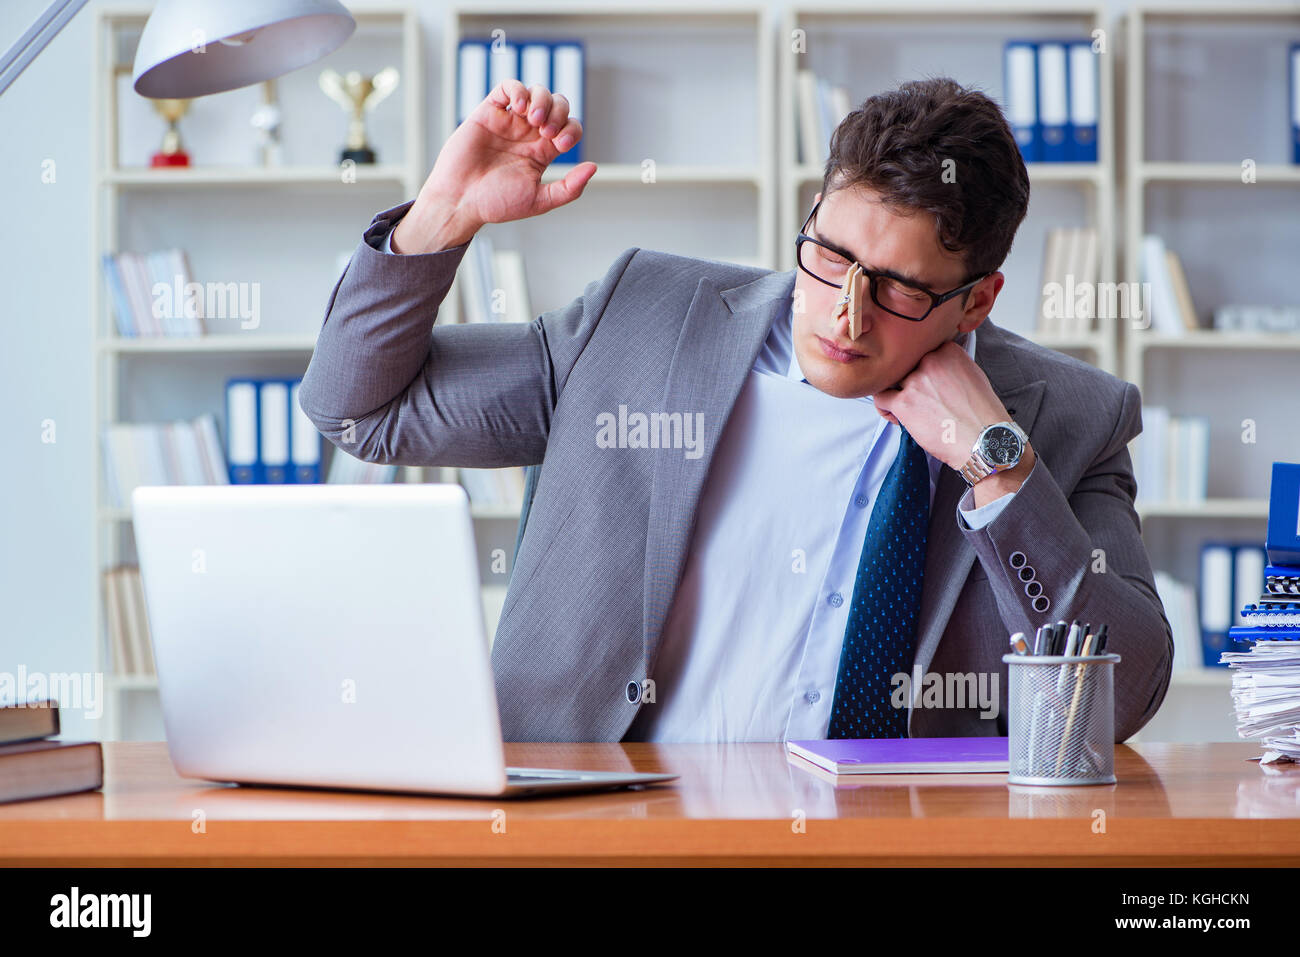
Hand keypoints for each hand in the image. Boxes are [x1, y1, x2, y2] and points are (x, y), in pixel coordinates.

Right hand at [393, 81, 596, 252]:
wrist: (461, 200)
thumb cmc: (496, 203)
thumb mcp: (539, 200)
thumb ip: (569, 188)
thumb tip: (593, 167)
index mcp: (543, 151)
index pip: (569, 127)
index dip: (571, 129)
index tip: (560, 145)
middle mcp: (528, 133)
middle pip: (557, 104)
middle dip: (559, 112)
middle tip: (546, 131)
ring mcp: (509, 121)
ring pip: (535, 92)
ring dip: (542, 100)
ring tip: (534, 119)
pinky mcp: (489, 112)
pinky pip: (507, 87)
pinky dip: (517, 90)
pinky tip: (518, 106)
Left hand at [871, 340, 1013, 472]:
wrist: (984, 440)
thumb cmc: (982, 415)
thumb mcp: (974, 376)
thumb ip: (951, 366)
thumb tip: (937, 369)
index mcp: (949, 352)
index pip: (921, 352)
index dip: (921, 369)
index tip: (926, 383)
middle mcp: (931, 362)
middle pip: (906, 366)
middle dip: (909, 382)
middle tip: (918, 398)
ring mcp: (916, 381)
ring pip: (891, 381)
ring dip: (896, 394)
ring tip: (908, 409)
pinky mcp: (904, 402)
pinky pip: (881, 398)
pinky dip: (885, 409)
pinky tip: (897, 418)